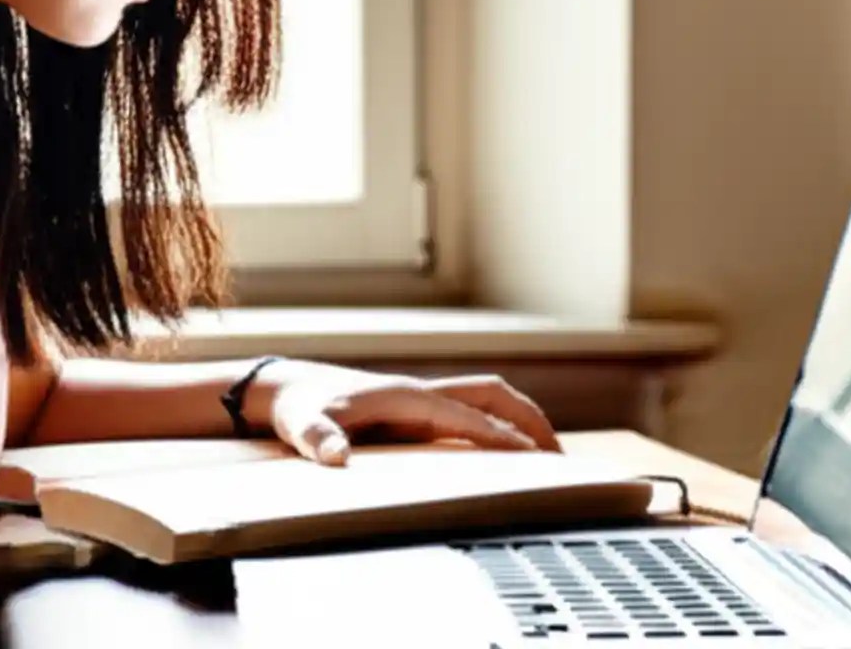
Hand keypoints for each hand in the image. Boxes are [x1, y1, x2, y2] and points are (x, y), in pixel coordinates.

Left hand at [262, 362, 561, 466]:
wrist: (290, 390)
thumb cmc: (300, 408)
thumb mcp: (303, 426)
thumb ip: (318, 440)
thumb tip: (337, 457)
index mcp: (407, 395)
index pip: (469, 415)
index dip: (502, 436)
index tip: (535, 459)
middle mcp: (423, 393)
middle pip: (494, 394)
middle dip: (531, 420)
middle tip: (561, 458)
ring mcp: (424, 402)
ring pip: (488, 400)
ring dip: (522, 421)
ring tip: (551, 458)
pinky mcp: (420, 414)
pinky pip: (473, 416)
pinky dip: (501, 429)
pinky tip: (509, 460)